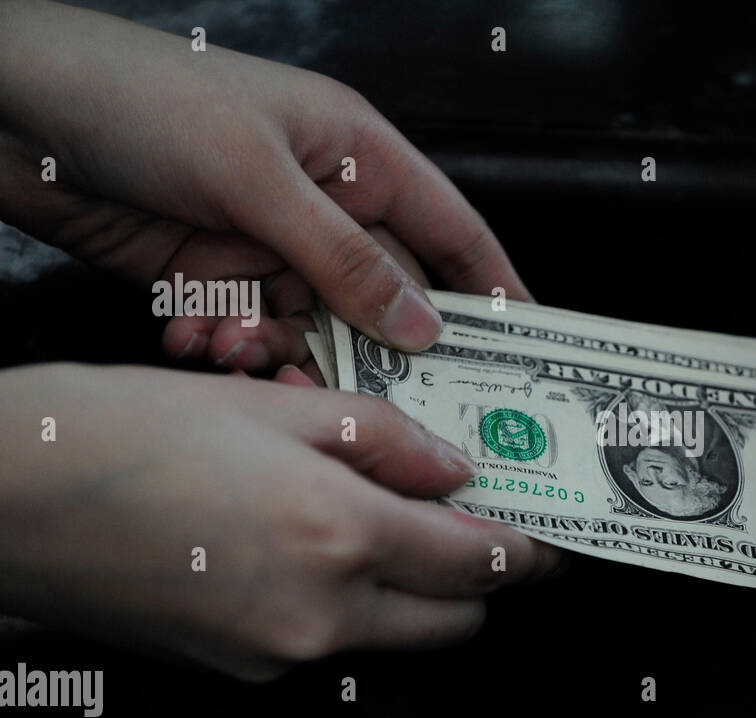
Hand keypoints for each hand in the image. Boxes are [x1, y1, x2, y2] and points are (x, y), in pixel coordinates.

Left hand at [0, 0, 529, 373]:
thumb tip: (422, 326)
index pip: (451, 229)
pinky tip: (188, 335)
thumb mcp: (255, 176)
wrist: (11, 108)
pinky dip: (223, 347)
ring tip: (234, 348)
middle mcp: (321, 204)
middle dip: (367, 348)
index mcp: (356, 155)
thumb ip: (343, 259)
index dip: (493, 288)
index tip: (527, 348)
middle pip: (381, 298)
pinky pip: (246, 333)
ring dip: (276, 352)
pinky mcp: (211, 274)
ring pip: (309, 328)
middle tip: (371, 403)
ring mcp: (265, 242)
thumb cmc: (140, 99)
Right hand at [0, 364, 561, 679]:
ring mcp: (277, 651)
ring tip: (396, 520)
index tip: (556, 538)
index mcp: (340, 535)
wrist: (4, 498)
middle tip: (484, 524)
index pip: (481, 565)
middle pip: (452, 621)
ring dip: (417, 591)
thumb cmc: (122, 432)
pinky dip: (350, 602)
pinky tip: (318, 542)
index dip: (532, 552)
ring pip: (394, 635)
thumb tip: (455, 468)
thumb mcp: (270, 404)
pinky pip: (329, 641)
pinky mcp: (239, 667)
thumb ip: (383, 439)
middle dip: (483, 579)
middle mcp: (319, 613)